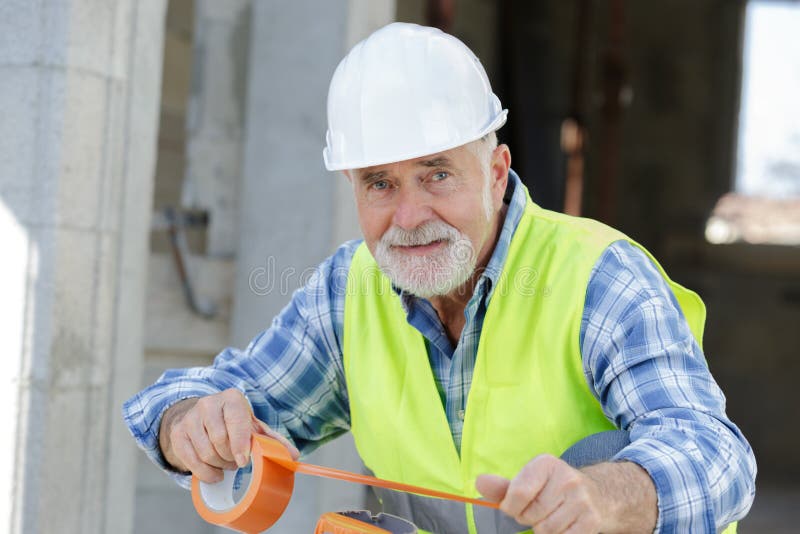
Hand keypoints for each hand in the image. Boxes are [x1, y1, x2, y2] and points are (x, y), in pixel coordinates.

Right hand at [158, 388, 299, 482]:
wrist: (203, 416)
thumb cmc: (234, 422)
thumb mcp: (253, 427)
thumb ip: (273, 440)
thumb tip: (294, 456)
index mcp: (231, 398)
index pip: (235, 420)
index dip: (240, 443)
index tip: (244, 460)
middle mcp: (208, 404)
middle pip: (219, 440)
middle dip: (231, 457)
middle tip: (238, 461)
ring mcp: (190, 418)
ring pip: (205, 452)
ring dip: (219, 465)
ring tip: (227, 463)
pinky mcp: (178, 434)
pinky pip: (190, 461)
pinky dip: (205, 473)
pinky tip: (215, 473)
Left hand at [476, 455, 604, 533]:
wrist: (597, 495)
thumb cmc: (553, 488)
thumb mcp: (530, 480)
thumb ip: (503, 487)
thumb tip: (480, 483)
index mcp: (546, 464)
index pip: (518, 494)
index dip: (510, 507)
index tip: (512, 507)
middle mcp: (566, 478)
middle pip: (531, 514)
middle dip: (527, 518)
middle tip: (536, 511)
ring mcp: (581, 500)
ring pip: (546, 530)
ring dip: (542, 529)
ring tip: (549, 517)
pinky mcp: (592, 520)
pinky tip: (562, 525)